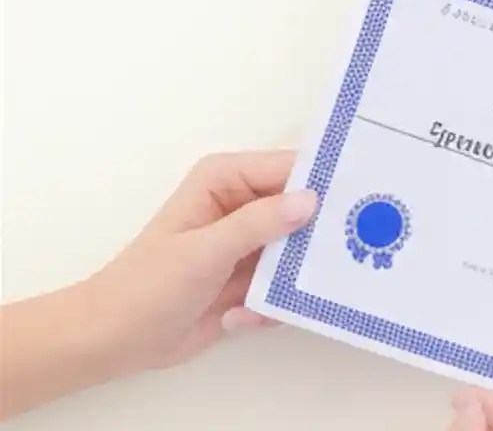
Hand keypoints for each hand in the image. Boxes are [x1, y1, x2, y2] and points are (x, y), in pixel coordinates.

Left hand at [1, 150, 316, 418]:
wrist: (116, 339)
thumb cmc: (149, 285)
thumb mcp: (204, 251)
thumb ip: (258, 223)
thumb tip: (310, 200)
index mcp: (226, 179)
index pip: (289, 168)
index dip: (325, 179)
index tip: (361, 198)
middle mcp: (243, 203)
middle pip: (304, 207)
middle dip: (320, 233)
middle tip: (346, 253)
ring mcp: (251, 242)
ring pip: (301, 248)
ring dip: (298, 275)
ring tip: (286, 296)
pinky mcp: (254, 276)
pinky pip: (288, 281)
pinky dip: (277, 301)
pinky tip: (244, 315)